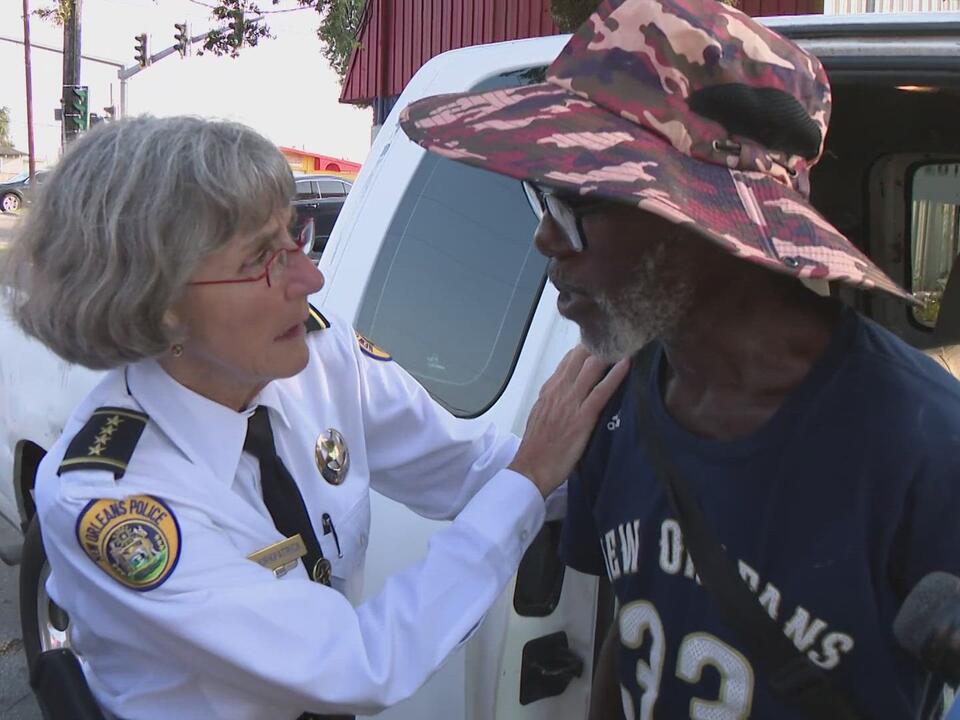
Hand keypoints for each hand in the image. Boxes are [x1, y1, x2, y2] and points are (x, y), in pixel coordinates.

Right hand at [509, 346, 629, 497]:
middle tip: (618, 334)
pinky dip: (615, 375)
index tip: (601, 339)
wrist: (531, 468)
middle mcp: (559, 391)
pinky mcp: (582, 417)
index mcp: (549, 390)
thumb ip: (552, 399)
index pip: (568, 361)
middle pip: (579, 358)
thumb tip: (565, 390)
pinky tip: (627, 363)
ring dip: (609, 353)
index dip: (585, 348)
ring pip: (591, 368)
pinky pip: (601, 391)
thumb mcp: (540, 415)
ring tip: (626, 340)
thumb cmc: (537, 447)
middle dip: (598, 343)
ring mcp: (571, 403)